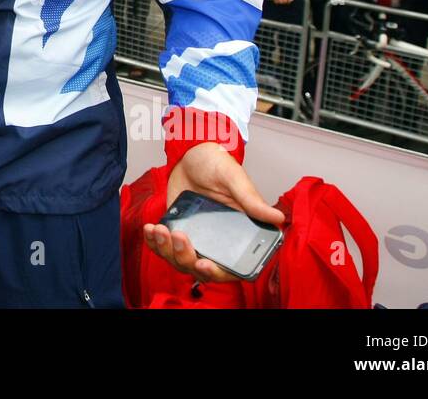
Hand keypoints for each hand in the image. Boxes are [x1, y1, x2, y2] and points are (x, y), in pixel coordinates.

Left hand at [144, 143, 285, 282]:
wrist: (191, 154)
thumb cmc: (217, 164)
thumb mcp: (234, 178)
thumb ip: (251, 200)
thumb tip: (277, 218)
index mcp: (239, 235)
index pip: (231, 267)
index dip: (217, 272)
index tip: (203, 263)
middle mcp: (217, 242)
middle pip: (201, 268)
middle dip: (185, 258)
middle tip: (179, 236)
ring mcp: (196, 238)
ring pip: (180, 260)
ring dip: (167, 250)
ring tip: (160, 230)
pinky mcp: (177, 231)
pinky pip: (164, 247)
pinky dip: (154, 242)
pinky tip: (150, 229)